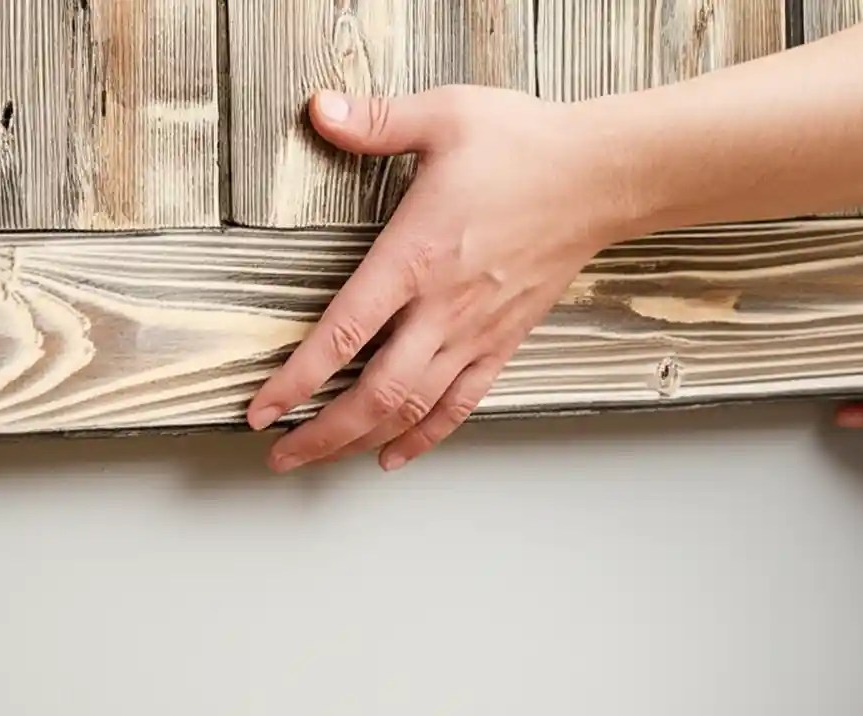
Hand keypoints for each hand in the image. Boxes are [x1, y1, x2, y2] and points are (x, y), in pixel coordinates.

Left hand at [246, 85, 629, 472]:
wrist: (600, 177)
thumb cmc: (527, 148)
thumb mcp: (443, 117)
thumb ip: (374, 120)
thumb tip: (320, 110)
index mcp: (415, 257)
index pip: (343, 334)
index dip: (296, 380)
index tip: (262, 409)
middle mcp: (443, 307)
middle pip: (374, 393)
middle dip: (321, 433)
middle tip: (281, 454)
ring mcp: (476, 331)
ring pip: (413, 408)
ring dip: (362, 442)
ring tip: (323, 458)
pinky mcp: (503, 341)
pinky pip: (461, 403)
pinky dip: (425, 436)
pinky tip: (397, 453)